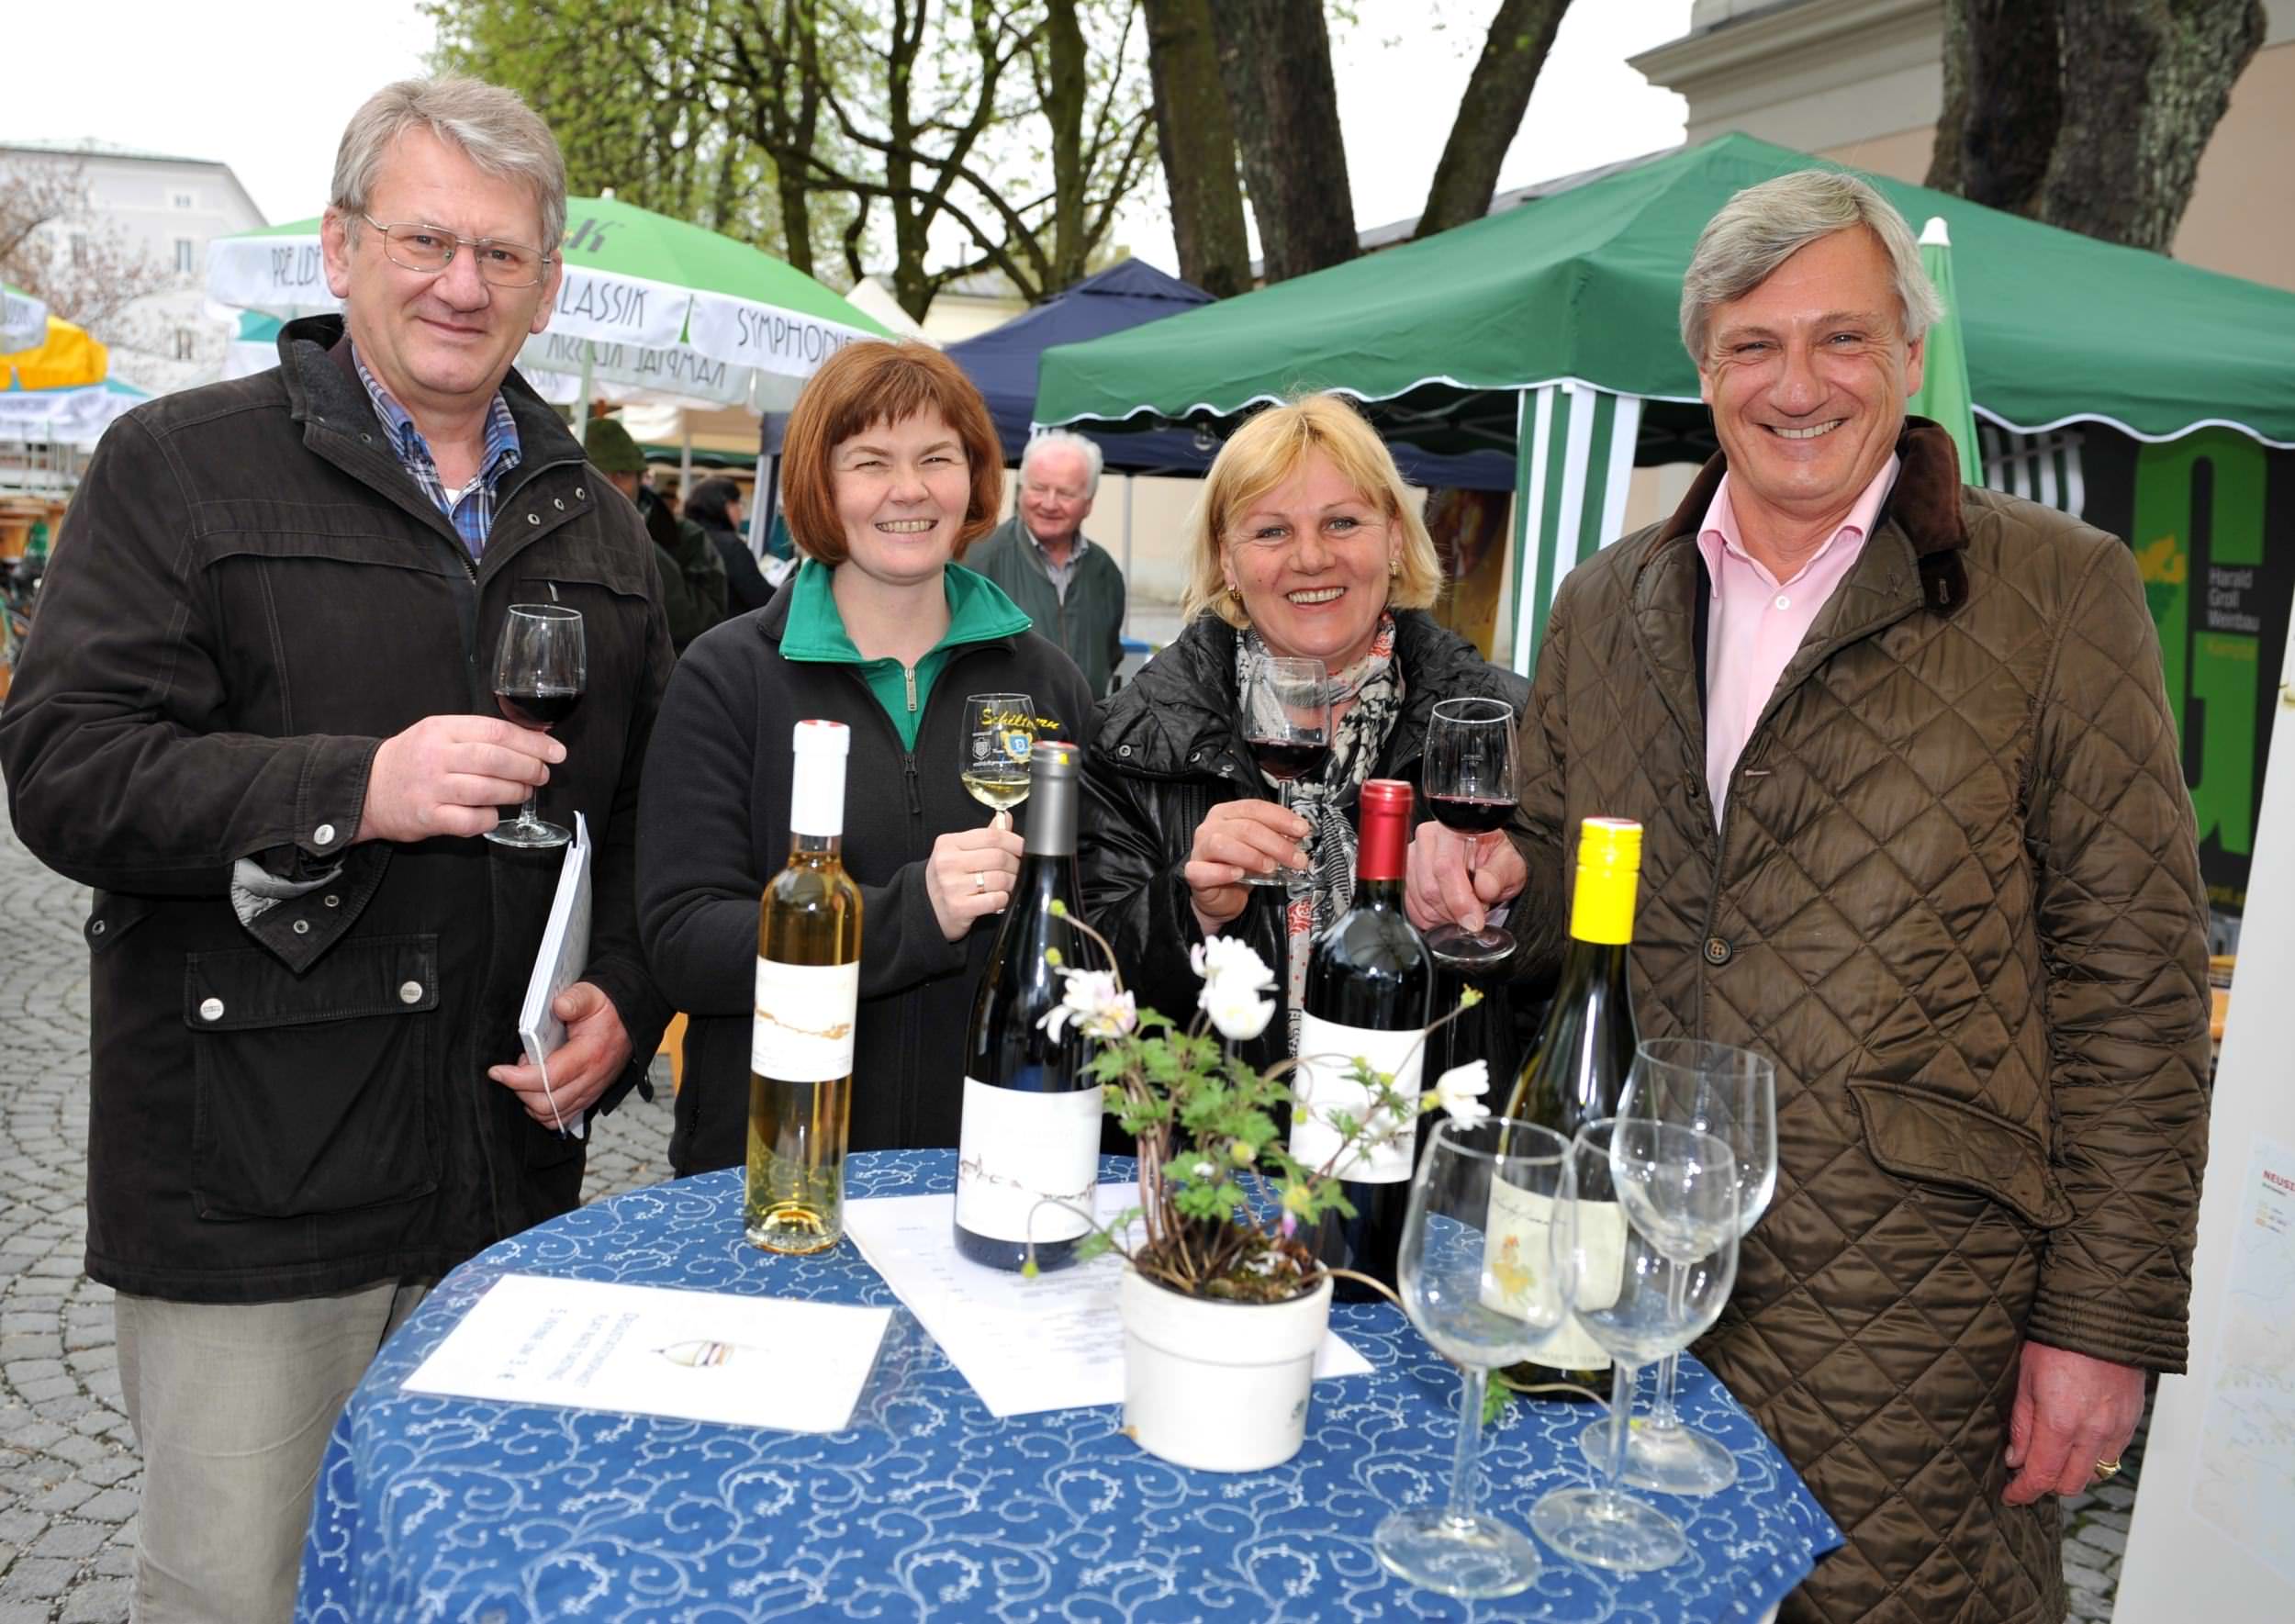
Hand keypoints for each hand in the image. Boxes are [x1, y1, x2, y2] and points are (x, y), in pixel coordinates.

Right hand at [357, 714, 563, 842]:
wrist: (366, 787)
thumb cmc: (412, 760)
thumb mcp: (439, 733)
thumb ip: (478, 735)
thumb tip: (531, 740)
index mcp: (442, 729)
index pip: (496, 731)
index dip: (532, 743)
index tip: (555, 752)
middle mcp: (436, 756)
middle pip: (495, 760)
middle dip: (528, 768)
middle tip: (542, 774)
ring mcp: (431, 788)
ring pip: (487, 790)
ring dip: (515, 792)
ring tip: (524, 791)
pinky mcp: (428, 817)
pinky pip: (472, 820)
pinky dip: (490, 818)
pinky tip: (493, 813)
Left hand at [488, 982, 632, 1128]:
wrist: (630, 1021)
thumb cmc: (608, 1011)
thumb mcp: (592, 996)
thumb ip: (576, 999)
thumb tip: (559, 1006)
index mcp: (590, 1054)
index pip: (550, 1077)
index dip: (519, 1078)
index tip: (498, 1071)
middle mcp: (592, 1079)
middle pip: (547, 1103)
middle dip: (521, 1090)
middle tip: (513, 1070)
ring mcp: (591, 1092)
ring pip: (552, 1115)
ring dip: (530, 1102)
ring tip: (525, 1079)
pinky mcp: (589, 1098)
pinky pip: (562, 1118)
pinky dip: (543, 1111)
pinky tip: (536, 1092)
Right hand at [924, 809, 1024, 940]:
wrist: (927, 907)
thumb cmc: (948, 877)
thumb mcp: (958, 852)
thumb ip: (984, 836)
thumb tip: (1005, 818)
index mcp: (948, 844)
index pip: (991, 836)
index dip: (1014, 841)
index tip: (1022, 848)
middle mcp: (947, 863)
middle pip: (998, 857)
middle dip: (1015, 864)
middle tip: (1018, 869)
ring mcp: (951, 886)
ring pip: (1000, 879)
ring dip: (1012, 882)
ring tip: (1010, 884)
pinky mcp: (959, 907)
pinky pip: (995, 900)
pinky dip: (1004, 899)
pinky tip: (999, 898)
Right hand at [1183, 799, 1309, 930]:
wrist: (1221, 897)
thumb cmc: (1240, 867)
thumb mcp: (1262, 849)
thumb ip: (1276, 838)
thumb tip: (1298, 835)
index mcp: (1227, 813)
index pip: (1255, 807)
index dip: (1281, 818)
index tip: (1302, 830)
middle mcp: (1211, 827)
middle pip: (1244, 827)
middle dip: (1276, 843)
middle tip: (1296, 858)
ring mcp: (1200, 849)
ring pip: (1223, 843)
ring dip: (1252, 856)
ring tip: (1270, 867)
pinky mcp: (1194, 872)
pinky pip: (1203, 870)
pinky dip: (1223, 872)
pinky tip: (1239, 875)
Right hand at [1405, 821, 1524, 933]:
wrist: (1486, 863)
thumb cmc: (1497, 860)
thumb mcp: (1510, 865)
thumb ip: (1499, 875)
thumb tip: (1484, 887)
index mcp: (1453, 829)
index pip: (1446, 867)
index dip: (1460, 900)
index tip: (1474, 921)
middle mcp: (1427, 839)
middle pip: (1430, 888)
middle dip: (1454, 911)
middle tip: (1475, 914)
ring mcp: (1411, 857)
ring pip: (1420, 901)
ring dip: (1444, 916)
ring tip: (1464, 909)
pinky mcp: (1404, 877)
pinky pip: (1412, 907)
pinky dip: (1432, 918)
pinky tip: (1448, 912)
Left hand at [2001, 1340, 2147, 1504]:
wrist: (2102, 1318)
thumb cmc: (2056, 1342)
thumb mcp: (2025, 1379)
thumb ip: (2022, 1424)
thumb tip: (2015, 1459)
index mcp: (2061, 1423)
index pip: (2041, 1476)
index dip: (2024, 1492)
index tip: (2011, 1495)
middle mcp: (2093, 1433)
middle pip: (2070, 1484)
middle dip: (2046, 1486)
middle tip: (2027, 1477)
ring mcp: (2116, 1429)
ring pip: (2094, 1474)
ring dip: (2072, 1474)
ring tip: (2052, 1459)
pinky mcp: (2131, 1422)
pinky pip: (2112, 1455)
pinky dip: (2093, 1458)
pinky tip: (2076, 1443)